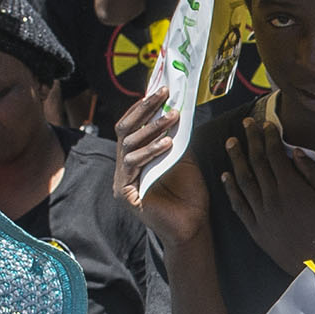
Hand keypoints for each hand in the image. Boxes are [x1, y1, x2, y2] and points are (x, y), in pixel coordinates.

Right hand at [113, 90, 207, 246]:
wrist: (192, 225)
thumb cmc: (188, 193)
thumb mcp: (183, 157)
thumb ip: (175, 136)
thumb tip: (176, 106)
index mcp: (135, 156)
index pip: (131, 125)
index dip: (143, 106)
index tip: (160, 88)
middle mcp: (124, 166)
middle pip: (125, 130)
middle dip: (144, 109)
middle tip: (163, 93)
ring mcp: (122, 180)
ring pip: (129, 145)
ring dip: (152, 129)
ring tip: (172, 118)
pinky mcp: (125, 194)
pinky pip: (133, 166)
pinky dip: (150, 153)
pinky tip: (167, 145)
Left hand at [221, 120, 314, 272]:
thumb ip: (314, 173)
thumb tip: (297, 152)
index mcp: (292, 188)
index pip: (275, 155)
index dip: (269, 137)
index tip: (267, 124)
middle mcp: (272, 198)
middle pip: (257, 163)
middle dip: (251, 140)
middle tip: (245, 124)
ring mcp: (261, 214)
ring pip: (244, 181)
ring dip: (236, 159)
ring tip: (230, 143)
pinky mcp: (256, 230)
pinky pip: (239, 206)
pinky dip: (230, 189)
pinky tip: (225, 176)